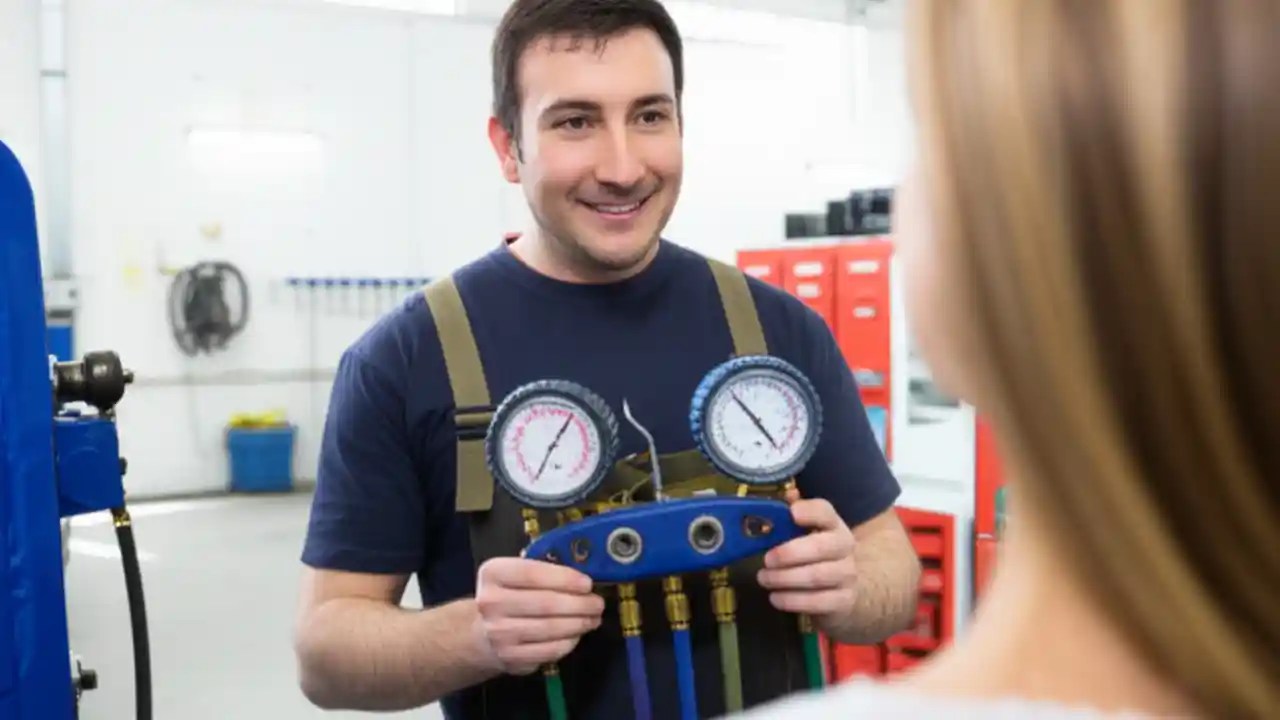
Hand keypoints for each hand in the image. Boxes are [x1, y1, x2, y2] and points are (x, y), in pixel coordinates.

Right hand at [473, 557, 604, 675]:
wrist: (484, 632)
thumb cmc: (510, 595)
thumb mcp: (517, 573)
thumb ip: (545, 569)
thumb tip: (583, 577)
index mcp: (493, 574)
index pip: (532, 573)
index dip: (564, 578)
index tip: (587, 583)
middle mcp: (491, 603)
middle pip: (545, 603)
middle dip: (579, 603)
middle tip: (597, 603)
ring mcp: (499, 633)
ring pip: (550, 628)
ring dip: (579, 623)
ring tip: (593, 618)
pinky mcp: (511, 657)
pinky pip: (549, 650)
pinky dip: (569, 641)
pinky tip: (577, 633)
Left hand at [757, 489, 858, 617]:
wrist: (849, 590)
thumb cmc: (818, 557)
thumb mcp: (808, 534)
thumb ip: (792, 515)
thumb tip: (787, 495)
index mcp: (833, 525)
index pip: (825, 512)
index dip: (809, 511)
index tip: (791, 514)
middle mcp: (845, 547)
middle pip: (820, 547)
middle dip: (789, 553)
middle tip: (766, 560)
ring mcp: (847, 575)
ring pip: (816, 576)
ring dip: (784, 578)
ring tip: (764, 578)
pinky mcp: (844, 601)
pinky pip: (817, 602)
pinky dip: (792, 601)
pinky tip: (776, 597)